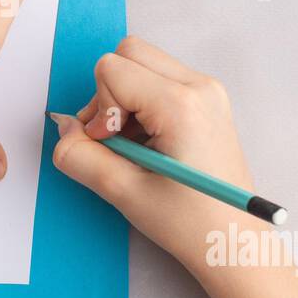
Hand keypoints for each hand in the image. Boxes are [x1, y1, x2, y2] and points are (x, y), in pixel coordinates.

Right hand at [49, 36, 263, 273]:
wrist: (234, 243)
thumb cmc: (190, 224)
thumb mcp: (122, 191)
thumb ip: (79, 155)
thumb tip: (64, 128)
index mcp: (182, 105)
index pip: (112, 69)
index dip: (98, 108)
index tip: (110, 144)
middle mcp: (200, 87)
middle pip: (129, 53)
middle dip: (109, 93)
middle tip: (115, 139)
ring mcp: (208, 92)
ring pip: (143, 64)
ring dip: (125, 99)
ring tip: (134, 146)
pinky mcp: (208, 101)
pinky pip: (160, 80)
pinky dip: (142, 104)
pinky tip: (149, 144)